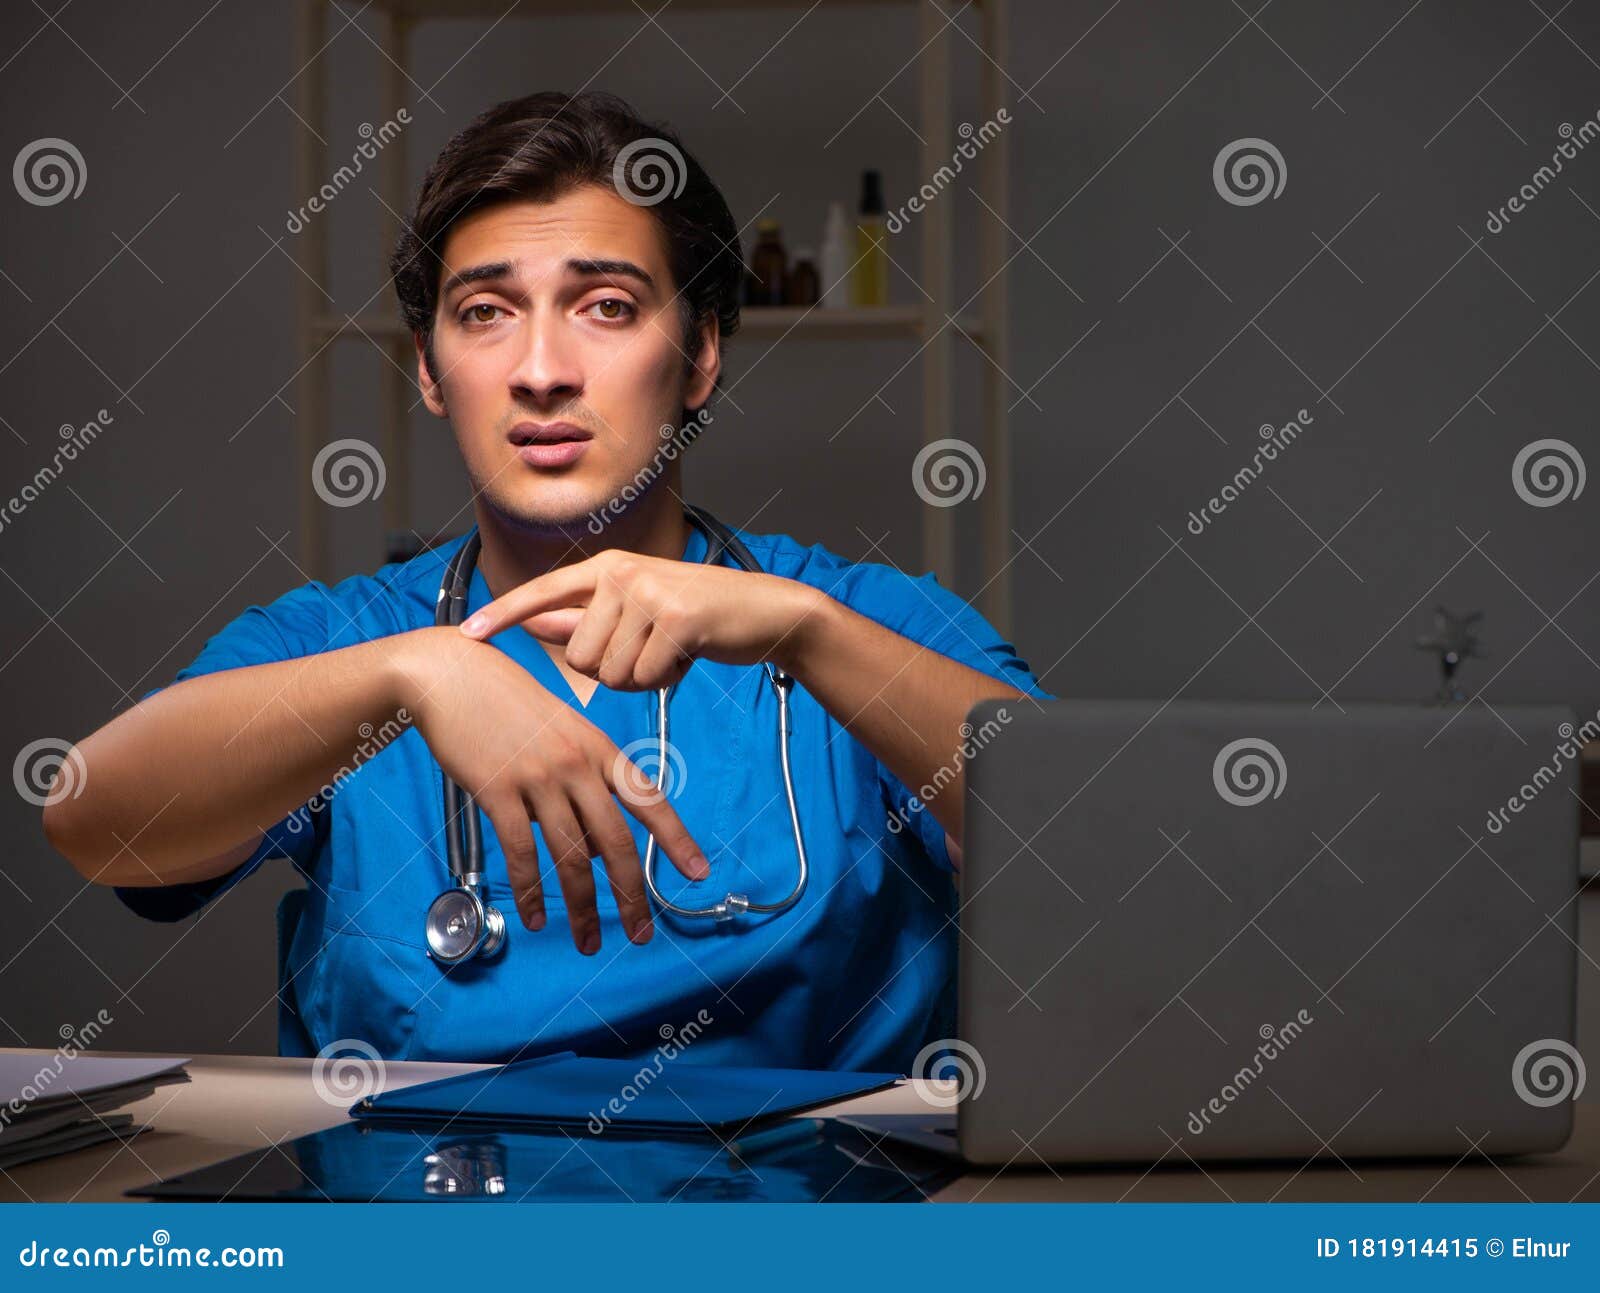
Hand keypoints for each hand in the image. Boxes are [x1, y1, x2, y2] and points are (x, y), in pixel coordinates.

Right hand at [391, 626, 709, 953]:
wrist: (450, 675)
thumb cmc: (503, 703)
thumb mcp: (558, 732)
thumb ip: (579, 786)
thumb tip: (589, 850)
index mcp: (598, 748)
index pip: (648, 799)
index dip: (676, 838)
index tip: (699, 871)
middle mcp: (577, 764)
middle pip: (615, 841)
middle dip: (631, 894)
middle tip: (641, 933)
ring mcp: (538, 777)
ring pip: (570, 856)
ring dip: (581, 908)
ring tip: (587, 943)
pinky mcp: (498, 790)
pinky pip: (521, 852)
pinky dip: (530, 891)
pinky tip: (534, 918)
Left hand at [457, 548, 823, 689]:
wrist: (766, 613)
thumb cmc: (698, 618)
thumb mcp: (638, 611)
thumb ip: (586, 617)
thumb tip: (534, 621)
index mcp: (606, 568)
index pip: (542, 591)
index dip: (504, 615)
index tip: (467, 634)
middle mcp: (621, 572)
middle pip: (577, 655)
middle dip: (610, 671)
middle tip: (649, 652)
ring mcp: (649, 592)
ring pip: (610, 673)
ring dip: (640, 679)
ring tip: (671, 652)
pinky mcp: (677, 618)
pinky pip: (645, 678)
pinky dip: (666, 680)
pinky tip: (689, 656)